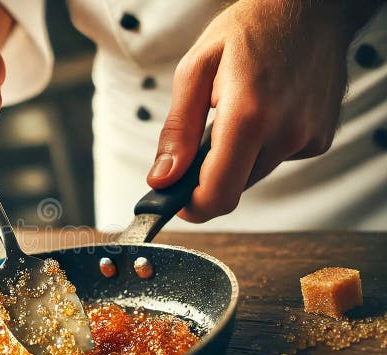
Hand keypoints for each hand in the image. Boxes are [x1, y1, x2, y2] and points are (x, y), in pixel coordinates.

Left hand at [148, 0, 358, 222]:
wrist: (310, 8)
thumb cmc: (251, 28)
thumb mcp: (195, 70)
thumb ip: (177, 131)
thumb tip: (162, 177)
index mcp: (248, 116)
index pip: (218, 194)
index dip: (192, 207)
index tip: (177, 200)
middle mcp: (284, 132)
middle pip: (234, 187)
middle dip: (210, 174)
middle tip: (202, 137)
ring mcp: (307, 137)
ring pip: (255, 175)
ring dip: (237, 158)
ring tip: (236, 112)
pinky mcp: (320, 139)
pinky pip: (278, 159)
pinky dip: (263, 146)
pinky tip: (265, 110)